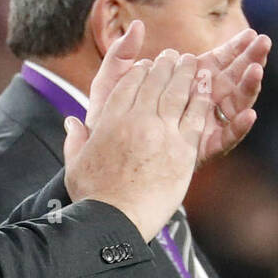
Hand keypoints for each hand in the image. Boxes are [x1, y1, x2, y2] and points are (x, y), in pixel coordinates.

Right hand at [63, 48, 209, 242]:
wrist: (116, 221)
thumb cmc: (93, 197)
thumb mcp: (75, 164)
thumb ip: (75, 139)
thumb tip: (71, 122)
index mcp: (110, 121)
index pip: (128, 84)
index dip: (139, 70)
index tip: (146, 64)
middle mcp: (137, 120)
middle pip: (155, 81)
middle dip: (165, 64)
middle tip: (174, 55)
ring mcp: (162, 133)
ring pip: (178, 92)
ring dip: (186, 73)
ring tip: (193, 61)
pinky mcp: (183, 150)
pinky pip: (196, 115)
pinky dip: (202, 96)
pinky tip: (207, 83)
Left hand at [86, 24, 269, 163]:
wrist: (103, 160)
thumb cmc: (108, 120)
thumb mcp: (112, 85)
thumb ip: (122, 56)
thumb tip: (136, 25)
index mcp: (186, 84)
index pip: (217, 62)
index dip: (235, 47)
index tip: (251, 33)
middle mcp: (199, 104)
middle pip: (233, 79)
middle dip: (250, 60)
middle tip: (263, 43)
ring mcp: (203, 126)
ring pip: (234, 105)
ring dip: (249, 86)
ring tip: (256, 70)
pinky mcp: (202, 149)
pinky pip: (225, 138)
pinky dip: (238, 127)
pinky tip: (249, 115)